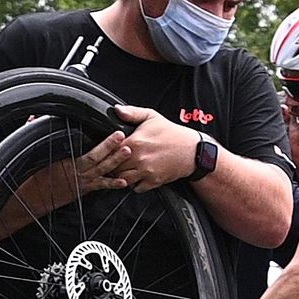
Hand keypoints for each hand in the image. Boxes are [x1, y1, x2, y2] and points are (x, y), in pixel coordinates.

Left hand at [81, 106, 205, 192]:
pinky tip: (136, 177)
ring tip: (124, 170)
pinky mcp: (153, 182)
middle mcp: (138, 159)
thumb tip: (117, 109)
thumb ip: (132, 113)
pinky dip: (135, 185)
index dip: (107, 151)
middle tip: (113, 162)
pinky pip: (136, 189)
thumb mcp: (151, 116)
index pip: (111, 150)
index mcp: (135, 142)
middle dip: (112, 166)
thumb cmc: (171, 133)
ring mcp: (145, 172)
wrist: (191, 151)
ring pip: (123, 180)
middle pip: (114, 168)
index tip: (108, 150)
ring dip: (121, 176)